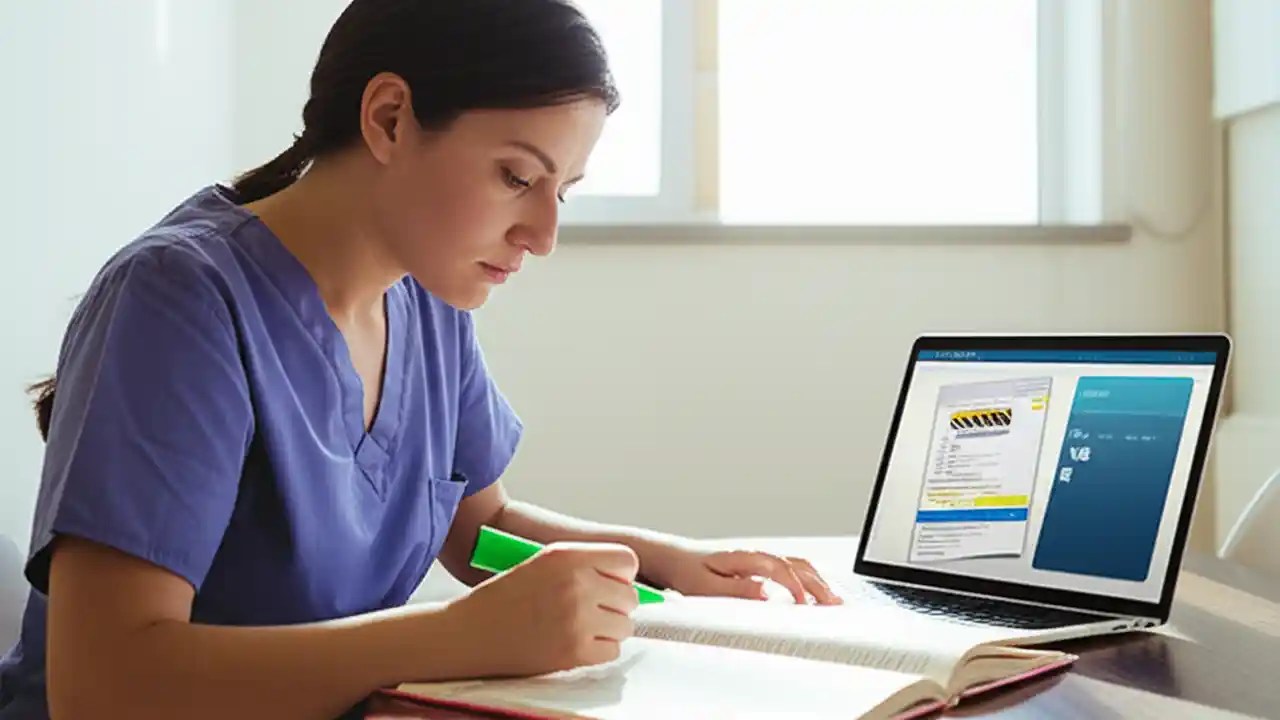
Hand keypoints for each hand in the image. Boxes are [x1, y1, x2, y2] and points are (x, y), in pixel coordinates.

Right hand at [442, 542, 640, 677]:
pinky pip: (612, 651)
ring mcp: (577, 619)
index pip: (627, 560)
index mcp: (566, 556)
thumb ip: (582, 564)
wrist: (468, 633)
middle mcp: (576, 584)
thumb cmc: (503, 598)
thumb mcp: (541, 562)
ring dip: (608, 630)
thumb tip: (627, 580)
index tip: (610, 583)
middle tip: (592, 610)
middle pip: (630, 597)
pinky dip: (599, 651)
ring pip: (624, 626)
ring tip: (581, 628)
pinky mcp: (574, 652)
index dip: (621, 574)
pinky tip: (575, 644)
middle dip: (615, 605)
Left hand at [643, 541, 842, 605]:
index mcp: (746, 557)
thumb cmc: (686, 571)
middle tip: (836, 606)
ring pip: (797, 565)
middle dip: (819, 585)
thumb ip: (735, 589)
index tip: (806, 607)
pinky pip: (790, 568)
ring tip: (834, 600)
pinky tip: (814, 592)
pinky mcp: (756, 566)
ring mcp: (757, 559)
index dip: (797, 587)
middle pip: (797, 565)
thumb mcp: (704, 585)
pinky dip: (808, 579)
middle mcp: (756, 555)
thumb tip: (765, 593)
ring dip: (817, 581)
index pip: (782, 569)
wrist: (671, 557)